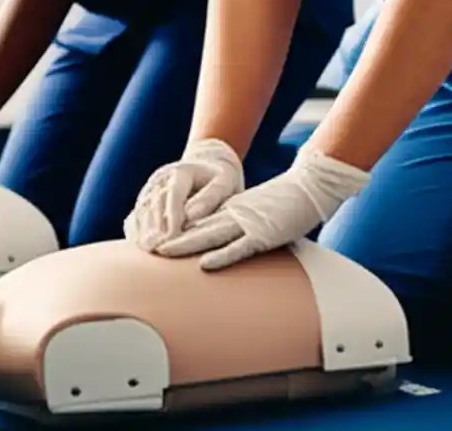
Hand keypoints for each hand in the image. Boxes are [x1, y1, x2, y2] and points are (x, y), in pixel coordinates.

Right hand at [124, 139, 243, 251]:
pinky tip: (140, 245)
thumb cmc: (221, 180)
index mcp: (180, 172)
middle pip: (153, 204)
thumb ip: (211, 198)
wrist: (207, 167)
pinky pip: (137, 215)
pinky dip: (136, 230)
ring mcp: (150, 188)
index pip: (172, 194)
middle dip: (156, 228)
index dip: (172, 217)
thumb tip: (190, 217)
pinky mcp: (145, 199)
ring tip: (149, 251)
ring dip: (143, 230)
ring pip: (142, 210)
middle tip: (159, 251)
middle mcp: (160, 178)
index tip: (174, 237)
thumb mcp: (225, 183)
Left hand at [154, 150, 369, 270]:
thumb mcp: (255, 213)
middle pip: (193, 228)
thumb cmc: (285, 202)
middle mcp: (231, 215)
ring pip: (208, 236)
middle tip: (144, 248)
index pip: (194, 223)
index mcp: (228, 211)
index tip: (151, 240)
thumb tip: (227, 244)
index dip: (172, 231)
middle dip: (168, 238)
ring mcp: (246, 224)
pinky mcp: (263, 234)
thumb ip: (240, 227)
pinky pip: (238, 247)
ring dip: (184, 245)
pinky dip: (221, 256)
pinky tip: (204, 265)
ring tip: (160, 253)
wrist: (307, 186)